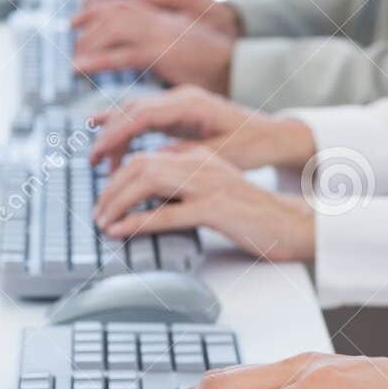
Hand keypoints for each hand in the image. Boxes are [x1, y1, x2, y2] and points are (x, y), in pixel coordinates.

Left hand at [72, 0, 233, 89]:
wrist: (242, 70)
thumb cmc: (216, 64)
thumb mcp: (184, 45)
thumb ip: (161, 41)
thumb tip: (140, 52)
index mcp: (169, 10)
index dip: (99, 1)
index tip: (80, 17)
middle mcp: (165, 16)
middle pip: (116, 6)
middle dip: (88, 19)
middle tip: (73, 35)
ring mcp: (164, 33)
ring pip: (114, 26)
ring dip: (89, 42)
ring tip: (76, 61)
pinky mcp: (163, 53)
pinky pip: (122, 54)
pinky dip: (97, 61)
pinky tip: (82, 69)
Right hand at [88, 85, 313, 171]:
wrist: (273, 134)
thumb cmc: (251, 146)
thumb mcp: (218, 155)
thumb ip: (183, 156)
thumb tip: (150, 161)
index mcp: (191, 104)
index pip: (141, 115)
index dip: (115, 135)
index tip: (98, 155)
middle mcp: (182, 96)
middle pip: (132, 109)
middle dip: (108, 134)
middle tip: (92, 161)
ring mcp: (179, 100)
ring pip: (135, 111)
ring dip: (115, 133)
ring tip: (100, 161)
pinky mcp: (179, 110)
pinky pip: (145, 115)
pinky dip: (126, 128)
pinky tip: (108, 139)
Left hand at [93, 146, 314, 260]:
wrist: (291, 223)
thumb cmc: (253, 214)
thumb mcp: (213, 192)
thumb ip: (184, 189)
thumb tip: (148, 202)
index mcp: (200, 157)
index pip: (147, 157)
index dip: (118, 176)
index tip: (103, 199)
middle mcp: (202, 164)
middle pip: (141, 165)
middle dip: (110, 188)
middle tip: (96, 213)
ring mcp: (209, 185)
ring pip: (148, 183)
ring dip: (117, 202)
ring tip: (102, 222)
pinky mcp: (216, 209)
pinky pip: (167, 213)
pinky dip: (137, 222)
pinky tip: (120, 231)